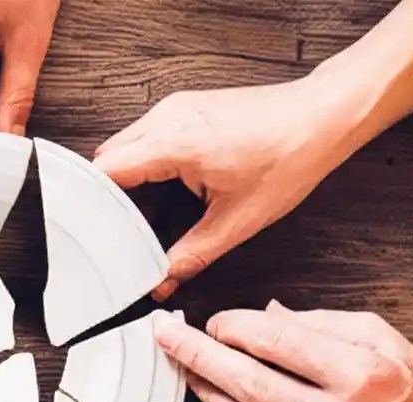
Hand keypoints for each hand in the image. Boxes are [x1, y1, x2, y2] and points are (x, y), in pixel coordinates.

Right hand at [93, 73, 370, 300]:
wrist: (321, 117)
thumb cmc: (289, 158)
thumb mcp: (237, 222)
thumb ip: (191, 256)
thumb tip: (163, 282)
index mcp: (173, 144)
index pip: (105, 172)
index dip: (91, 204)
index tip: (90, 230)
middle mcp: (168, 118)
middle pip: (107, 158)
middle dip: (108, 196)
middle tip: (119, 230)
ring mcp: (176, 107)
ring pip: (126, 145)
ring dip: (129, 178)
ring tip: (146, 212)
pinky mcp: (188, 107)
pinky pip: (148, 135)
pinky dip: (147, 162)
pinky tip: (169, 187)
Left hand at [155, 302, 412, 401]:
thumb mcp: (385, 340)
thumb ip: (322, 323)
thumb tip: (265, 315)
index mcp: (360, 375)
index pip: (276, 342)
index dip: (234, 327)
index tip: (213, 318)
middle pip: (246, 382)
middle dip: (197, 355)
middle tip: (165, 335)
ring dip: (203, 390)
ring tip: (179, 365)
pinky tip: (211, 400)